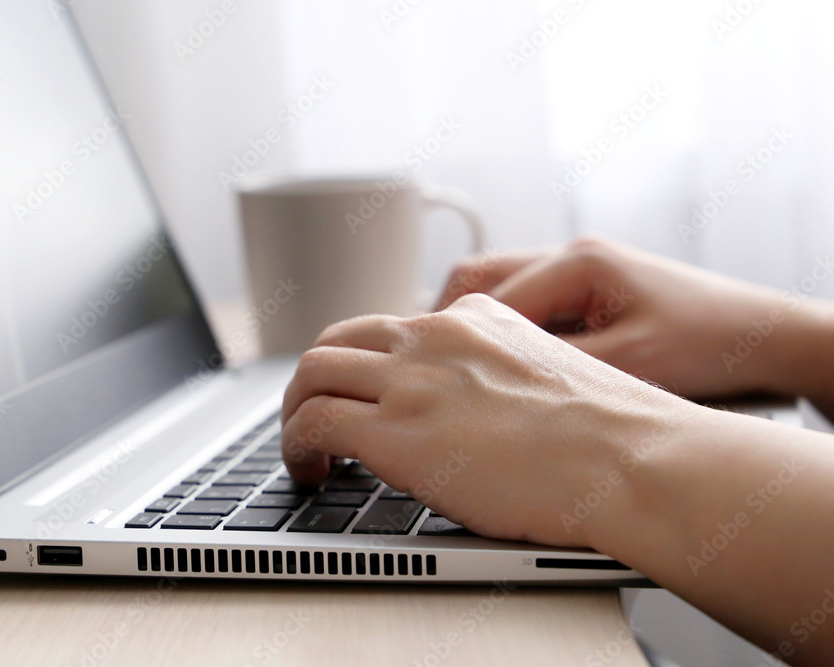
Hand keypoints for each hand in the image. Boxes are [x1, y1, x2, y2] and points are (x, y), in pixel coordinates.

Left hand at [280, 294, 698, 547]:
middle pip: (338, 339)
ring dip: (296, 410)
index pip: (390, 327)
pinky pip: (313, 422)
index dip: (361, 363)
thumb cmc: (613, 435)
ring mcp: (413, 380)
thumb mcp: (551, 372)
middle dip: (314, 379)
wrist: (632, 459)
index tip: (356, 391)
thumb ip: (500, 373)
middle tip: (312, 415)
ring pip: (312, 372)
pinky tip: (309, 472)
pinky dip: (295, 445)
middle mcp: (436, 338)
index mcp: (475, 320)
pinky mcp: (397, 430)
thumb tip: (477, 411)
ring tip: (303, 450)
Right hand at [437, 235, 796, 400]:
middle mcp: (571, 258)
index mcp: (577, 263)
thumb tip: (490, 380)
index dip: (451, 334)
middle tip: (433, 367)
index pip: (483, 292)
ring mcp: (580, 274)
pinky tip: (510, 370)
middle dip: (448, 322)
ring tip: (464, 371)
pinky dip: (509, 335)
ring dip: (477, 327)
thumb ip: (554, 365)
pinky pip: (528, 309)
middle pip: (477, 278)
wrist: (767, 339)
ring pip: (499, 291)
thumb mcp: (628, 363)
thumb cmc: (710, 344)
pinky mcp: (590, 295)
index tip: (430, 371)